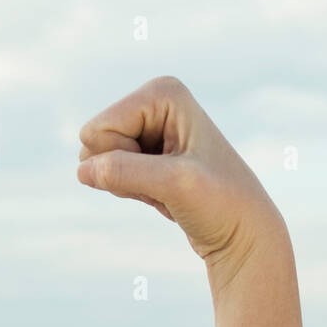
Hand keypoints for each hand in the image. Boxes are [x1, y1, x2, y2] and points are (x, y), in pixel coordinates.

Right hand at [78, 76, 285, 277]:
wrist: (244, 235)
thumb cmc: (222, 204)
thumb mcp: (175, 185)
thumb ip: (125, 172)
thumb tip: (82, 171)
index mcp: (162, 92)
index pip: (99, 129)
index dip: (127, 160)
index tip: (171, 171)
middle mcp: (155, 102)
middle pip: (95, 141)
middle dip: (125, 172)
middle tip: (168, 183)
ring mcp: (149, 129)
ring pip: (100, 160)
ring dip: (130, 185)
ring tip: (169, 190)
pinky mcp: (147, 156)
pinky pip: (112, 174)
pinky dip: (133, 192)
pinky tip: (164, 196)